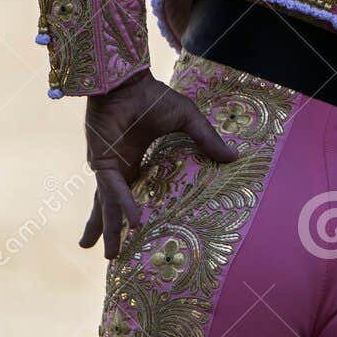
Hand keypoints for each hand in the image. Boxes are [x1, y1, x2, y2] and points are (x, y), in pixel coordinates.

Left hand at [79, 69, 236, 259]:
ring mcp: (107, 165)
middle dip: (109, 230)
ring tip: (109, 256)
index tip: (134, 229)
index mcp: (132, 158)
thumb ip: (206, 140)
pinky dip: (124, 205)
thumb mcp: (186, 120)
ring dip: (110, 229)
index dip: (129, 210)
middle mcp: (117, 166)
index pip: (129, 190)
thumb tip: (234, 156)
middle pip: (112, 205)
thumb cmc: (152, 95)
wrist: (126, 80)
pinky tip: (134, 223)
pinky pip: (114, 189)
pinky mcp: (103, 161)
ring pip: (108, 205)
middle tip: (109, 257)